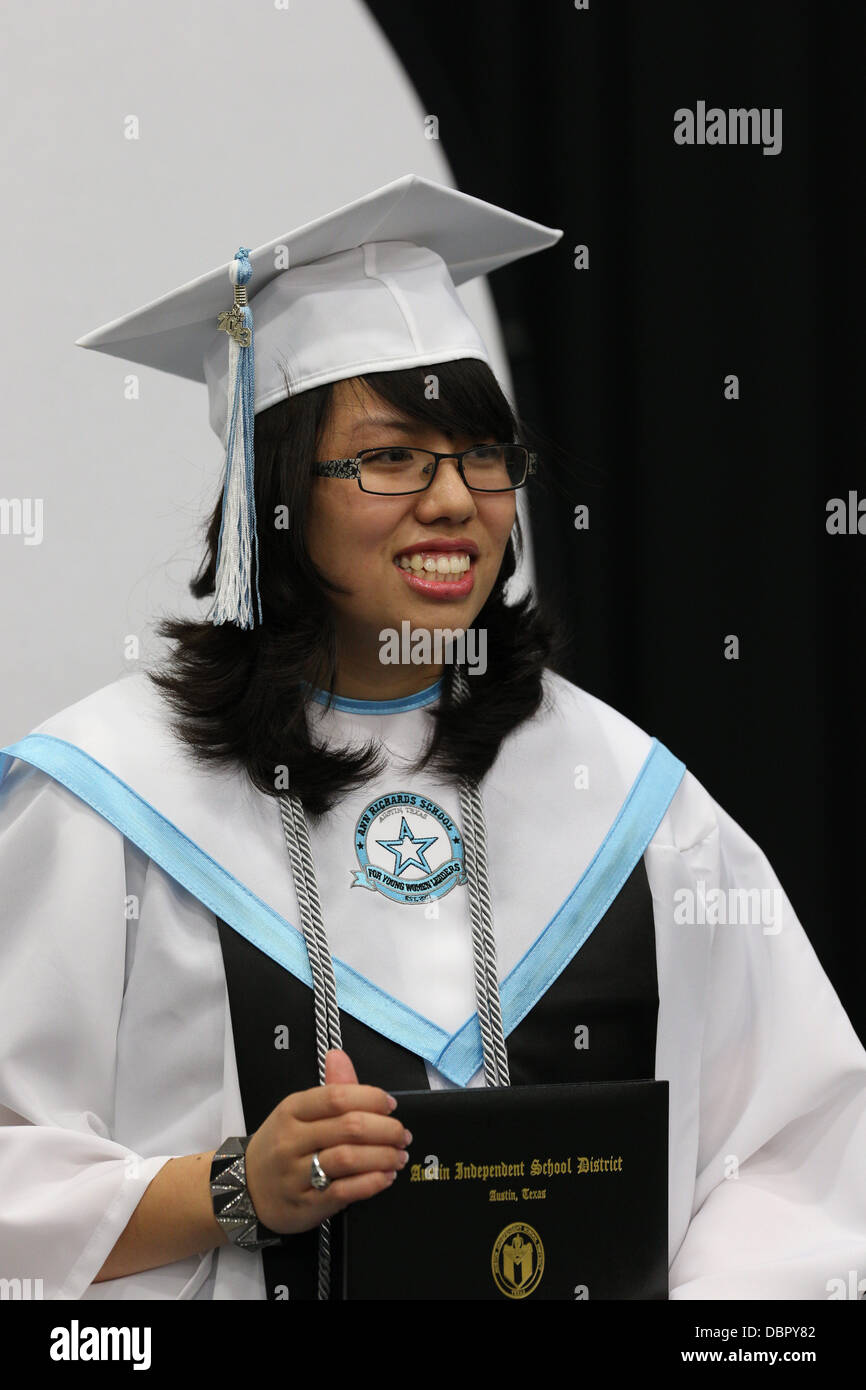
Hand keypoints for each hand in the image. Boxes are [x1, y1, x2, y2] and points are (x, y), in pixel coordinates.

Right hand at [243, 1049, 410, 1234]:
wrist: (245, 1189)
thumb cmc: (280, 1145)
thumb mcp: (296, 1113)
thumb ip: (328, 1089)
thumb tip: (340, 1056)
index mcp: (292, 1110)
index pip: (337, 1097)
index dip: (371, 1098)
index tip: (391, 1105)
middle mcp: (291, 1140)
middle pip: (349, 1128)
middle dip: (386, 1130)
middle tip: (402, 1135)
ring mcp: (296, 1175)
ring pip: (349, 1159)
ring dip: (383, 1156)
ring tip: (399, 1156)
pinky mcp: (304, 1205)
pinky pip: (344, 1192)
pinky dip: (371, 1183)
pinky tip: (386, 1177)